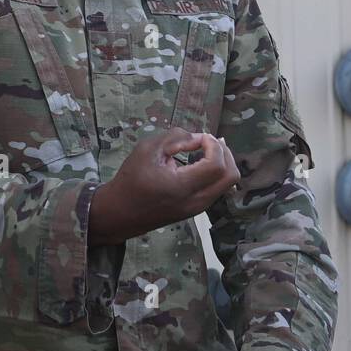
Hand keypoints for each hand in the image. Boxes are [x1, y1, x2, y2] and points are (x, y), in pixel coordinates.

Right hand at [88, 127, 239, 244]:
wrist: (119, 213)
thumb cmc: (130, 179)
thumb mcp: (147, 149)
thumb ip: (175, 138)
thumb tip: (198, 138)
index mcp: (182, 187)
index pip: (216, 165)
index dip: (213, 146)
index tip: (199, 138)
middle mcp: (195, 201)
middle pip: (231, 176)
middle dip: (225, 152)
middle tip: (209, 141)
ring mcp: (198, 208)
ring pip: (228, 184)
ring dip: (223, 162)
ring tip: (207, 149)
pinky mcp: (197, 210)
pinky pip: (218, 189)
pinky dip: (217, 173)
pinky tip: (203, 162)